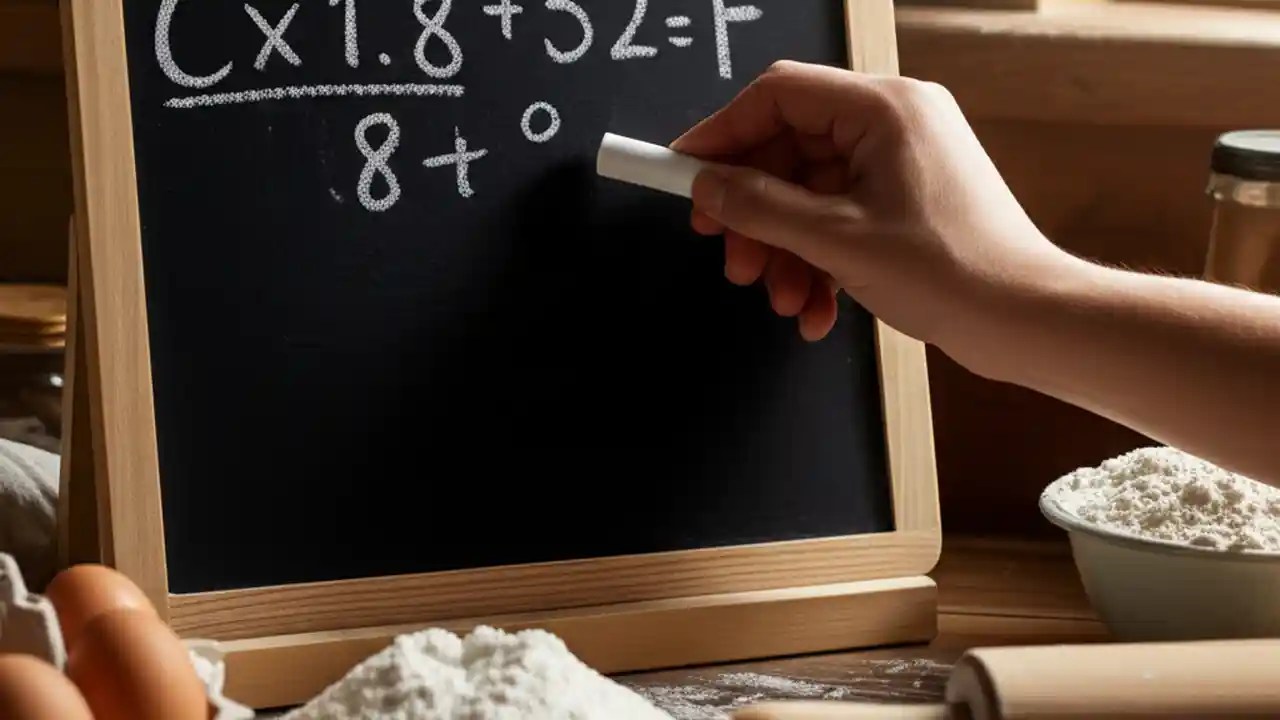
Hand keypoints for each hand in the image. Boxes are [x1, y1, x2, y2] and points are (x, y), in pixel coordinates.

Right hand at [672, 61, 1074, 364]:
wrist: (1027, 322)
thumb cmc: (954, 272)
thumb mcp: (836, 240)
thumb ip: (760, 207)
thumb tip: (708, 186)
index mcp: (884, 108)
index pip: (778, 96)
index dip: (722, 134)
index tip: (684, 172)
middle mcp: (894, 123)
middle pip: (789, 151)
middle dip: (755, 214)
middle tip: (731, 259)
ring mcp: (901, 164)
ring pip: (810, 195)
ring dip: (784, 249)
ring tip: (780, 297)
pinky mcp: (905, 202)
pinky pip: (839, 219)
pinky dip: (818, 262)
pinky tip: (814, 309)